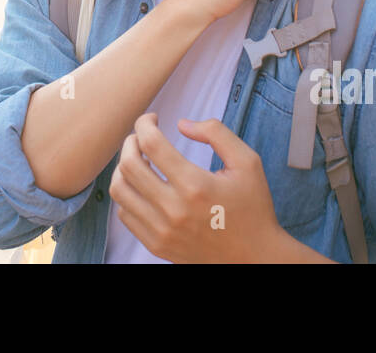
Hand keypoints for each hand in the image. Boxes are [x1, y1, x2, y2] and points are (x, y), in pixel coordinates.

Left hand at [109, 113, 292, 262]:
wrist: (255, 257)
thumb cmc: (252, 207)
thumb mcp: (247, 162)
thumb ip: (216, 133)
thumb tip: (181, 124)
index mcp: (195, 185)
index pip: (151, 144)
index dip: (145, 123)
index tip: (152, 119)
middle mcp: (174, 209)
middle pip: (129, 165)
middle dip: (130, 142)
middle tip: (140, 136)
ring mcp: (162, 230)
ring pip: (120, 190)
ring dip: (123, 167)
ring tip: (138, 159)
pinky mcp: (156, 245)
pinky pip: (125, 214)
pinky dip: (127, 194)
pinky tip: (141, 185)